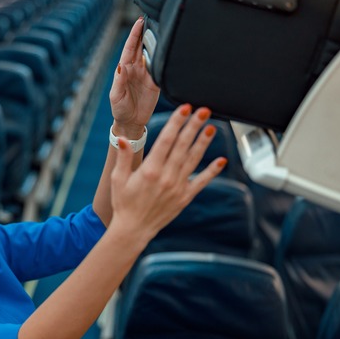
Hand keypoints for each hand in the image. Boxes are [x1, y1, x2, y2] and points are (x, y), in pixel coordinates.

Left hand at [109, 17, 160, 137]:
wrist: (131, 122)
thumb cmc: (120, 109)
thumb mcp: (116, 96)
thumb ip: (119, 81)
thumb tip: (121, 66)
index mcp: (125, 69)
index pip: (130, 47)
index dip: (135, 34)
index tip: (140, 21)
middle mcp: (136, 68)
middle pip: (142, 46)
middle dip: (146, 31)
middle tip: (153, 16)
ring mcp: (147, 74)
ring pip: (152, 53)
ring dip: (156, 41)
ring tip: (163, 27)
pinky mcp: (156, 81)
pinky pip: (161, 67)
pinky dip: (165, 57)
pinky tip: (170, 48)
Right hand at [109, 104, 225, 243]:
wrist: (133, 230)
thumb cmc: (124, 203)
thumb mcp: (118, 179)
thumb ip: (123, 157)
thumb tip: (123, 139)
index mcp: (149, 170)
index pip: (166, 140)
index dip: (176, 123)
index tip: (184, 109)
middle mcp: (166, 177)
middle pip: (182, 146)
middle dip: (193, 126)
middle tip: (203, 110)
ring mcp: (177, 187)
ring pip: (193, 160)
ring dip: (203, 143)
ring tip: (211, 127)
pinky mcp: (184, 197)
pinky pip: (201, 182)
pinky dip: (212, 171)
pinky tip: (221, 160)